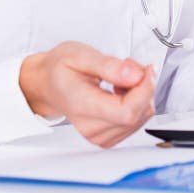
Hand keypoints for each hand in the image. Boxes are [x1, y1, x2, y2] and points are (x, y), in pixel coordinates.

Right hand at [19, 41, 155, 148]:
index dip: (144, 90)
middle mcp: (90, 127)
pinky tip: (121, 91)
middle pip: (136, 115)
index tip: (146, 69)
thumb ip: (109, 65)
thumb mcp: (80, 55)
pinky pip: (136, 122)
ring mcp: (98, 136)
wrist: (47, 83)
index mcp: (81, 105)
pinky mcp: (106, 138)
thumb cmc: (61, 68)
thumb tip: (135, 75)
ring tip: (120, 76)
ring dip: (140, 94)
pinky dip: (136, 103)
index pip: (126, 112)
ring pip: (140, 118)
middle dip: (144, 86)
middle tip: (129, 65)